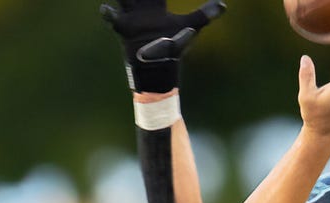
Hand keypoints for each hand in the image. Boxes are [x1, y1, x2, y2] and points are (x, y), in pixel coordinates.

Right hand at [100, 0, 225, 92]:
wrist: (159, 69)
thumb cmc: (173, 48)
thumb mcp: (190, 27)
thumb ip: (204, 14)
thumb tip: (223, 4)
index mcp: (156, 6)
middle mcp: (142, 9)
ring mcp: (131, 18)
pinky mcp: (124, 30)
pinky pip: (113, 20)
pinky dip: (108, 14)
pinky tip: (105, 8)